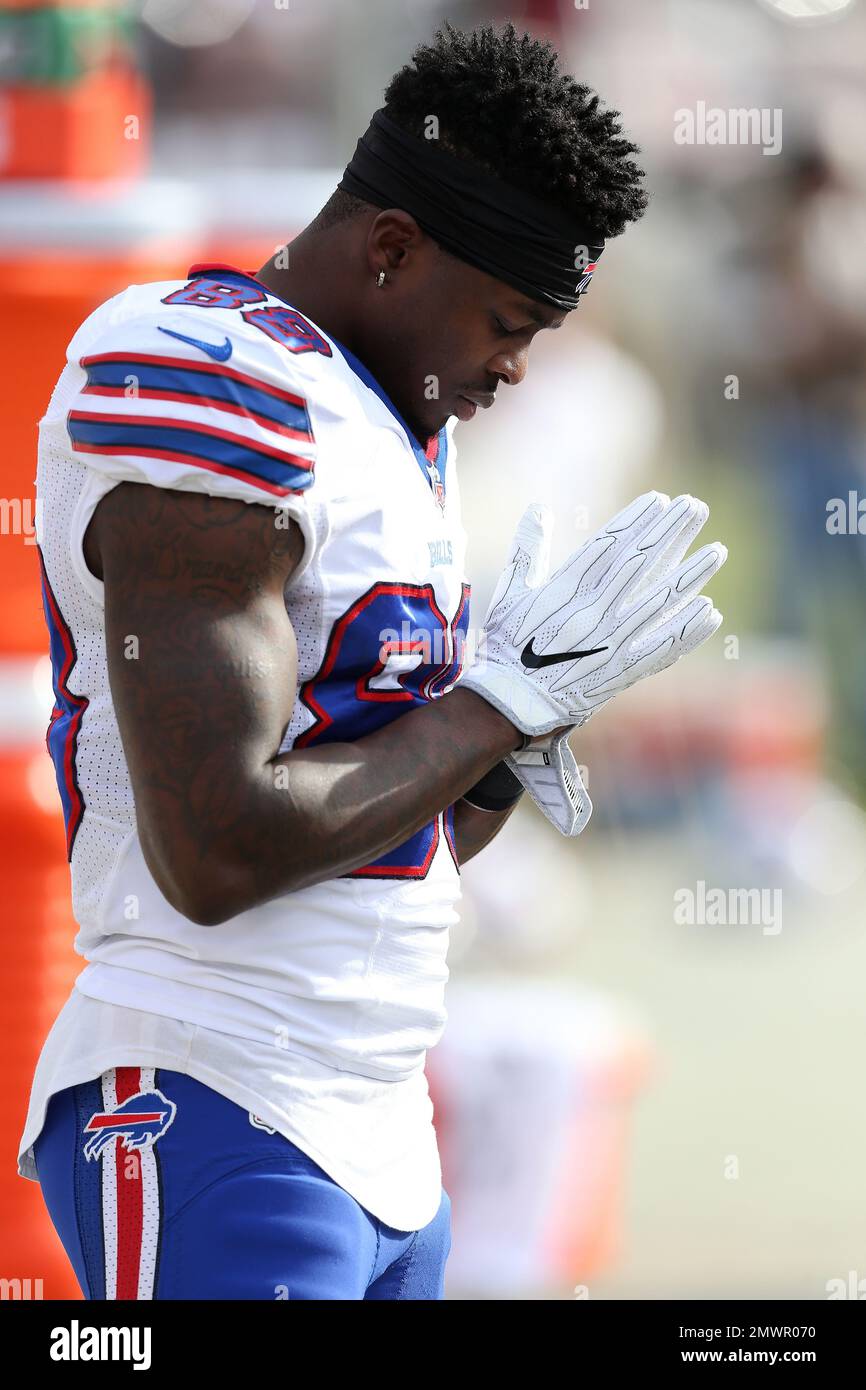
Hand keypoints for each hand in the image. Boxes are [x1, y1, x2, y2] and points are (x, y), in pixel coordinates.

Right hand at [460, 491, 726, 737]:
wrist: (512, 703)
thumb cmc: (508, 646)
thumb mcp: (508, 594)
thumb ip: (526, 551)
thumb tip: (539, 508)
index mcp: (565, 591)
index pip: (608, 546)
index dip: (636, 521)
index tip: (659, 499)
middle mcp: (594, 613)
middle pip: (640, 565)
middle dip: (670, 533)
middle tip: (695, 507)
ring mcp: (612, 643)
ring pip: (659, 602)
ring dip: (691, 576)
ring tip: (717, 552)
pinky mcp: (622, 672)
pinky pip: (662, 649)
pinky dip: (687, 631)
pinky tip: (710, 610)